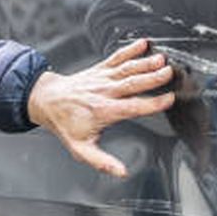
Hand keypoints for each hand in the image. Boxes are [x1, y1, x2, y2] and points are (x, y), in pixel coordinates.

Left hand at [26, 39, 174, 177]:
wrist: (46, 101)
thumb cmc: (65, 124)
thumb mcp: (80, 148)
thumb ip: (102, 161)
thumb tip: (121, 172)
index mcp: (103, 111)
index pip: (133, 107)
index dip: (152, 103)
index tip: (169, 99)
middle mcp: (104, 92)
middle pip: (132, 84)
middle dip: (152, 78)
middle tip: (170, 73)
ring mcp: (102, 78)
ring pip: (126, 69)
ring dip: (145, 63)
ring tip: (161, 59)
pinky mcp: (99, 69)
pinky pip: (116, 58)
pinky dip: (129, 50)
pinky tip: (142, 43)